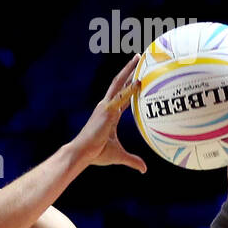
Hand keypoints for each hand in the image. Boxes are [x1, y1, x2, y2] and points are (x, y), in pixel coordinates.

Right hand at [72, 55, 147, 172]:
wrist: (82, 153)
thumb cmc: (96, 154)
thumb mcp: (119, 155)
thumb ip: (133, 160)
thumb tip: (144, 169)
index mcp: (109, 116)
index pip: (123, 99)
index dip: (130, 89)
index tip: (138, 80)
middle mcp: (107, 107)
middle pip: (120, 85)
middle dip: (129, 71)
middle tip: (139, 59)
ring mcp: (106, 106)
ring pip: (119, 83)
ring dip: (129, 70)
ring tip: (138, 58)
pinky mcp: (106, 109)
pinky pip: (120, 95)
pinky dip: (130, 86)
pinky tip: (139, 79)